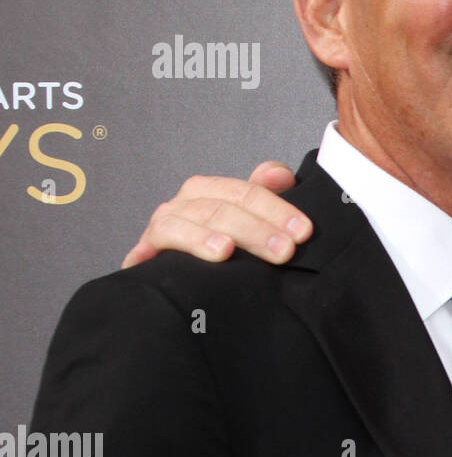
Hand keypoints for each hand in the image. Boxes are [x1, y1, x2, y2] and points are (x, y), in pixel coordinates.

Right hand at [121, 161, 312, 268]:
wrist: (185, 282)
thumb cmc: (224, 245)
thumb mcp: (250, 220)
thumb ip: (267, 194)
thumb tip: (280, 174)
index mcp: (210, 191)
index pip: (246, 192)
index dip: (277, 209)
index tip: (303, 231)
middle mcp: (184, 204)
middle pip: (218, 209)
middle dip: (254, 230)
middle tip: (284, 250)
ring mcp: (161, 227)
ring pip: (181, 224)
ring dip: (204, 237)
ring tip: (226, 251)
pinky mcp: (143, 254)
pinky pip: (146, 248)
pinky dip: (150, 253)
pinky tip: (159, 259)